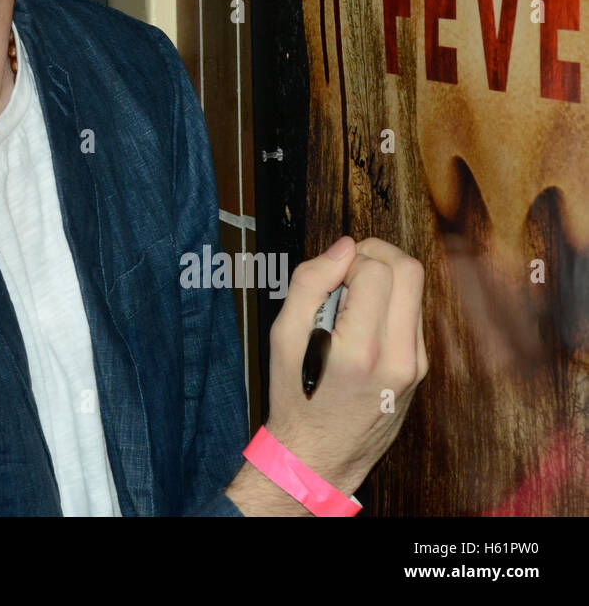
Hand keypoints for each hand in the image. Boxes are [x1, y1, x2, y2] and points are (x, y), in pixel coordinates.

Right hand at [262, 235, 427, 496]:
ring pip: (416, 289)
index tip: (329, 274)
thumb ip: (309, 284)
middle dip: (375, 255)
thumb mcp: (283, 338)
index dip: (349, 259)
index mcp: (361, 350)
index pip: (375, 270)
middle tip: (345, 270)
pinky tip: (361, 321)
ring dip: (384, 278)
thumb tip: (342, 247)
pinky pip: (413, 314)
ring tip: (349, 299)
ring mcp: (416, 365)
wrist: (320, 456)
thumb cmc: (296, 398)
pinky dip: (389, 303)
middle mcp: (398, 357)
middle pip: (409, 271)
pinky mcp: (421, 369)